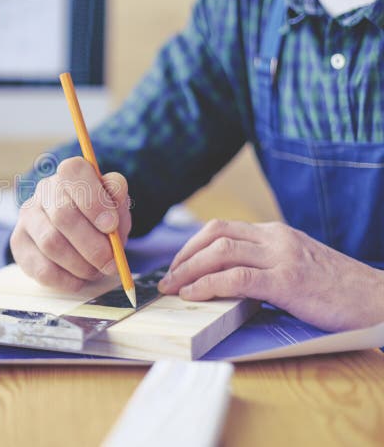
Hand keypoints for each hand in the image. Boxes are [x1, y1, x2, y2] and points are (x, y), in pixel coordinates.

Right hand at [10, 157, 131, 291]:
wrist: (77, 237)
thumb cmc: (99, 219)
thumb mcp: (116, 207)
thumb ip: (118, 198)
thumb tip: (117, 191)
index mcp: (69, 175)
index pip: (74, 174)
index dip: (94, 200)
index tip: (111, 226)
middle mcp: (44, 190)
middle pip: (62, 215)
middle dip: (92, 244)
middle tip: (111, 262)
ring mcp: (27, 216)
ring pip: (51, 243)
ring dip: (80, 264)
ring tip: (96, 271)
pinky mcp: (18, 243)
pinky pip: (41, 268)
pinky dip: (66, 279)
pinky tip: (79, 278)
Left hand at [158, 219, 383, 330]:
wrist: (377, 299)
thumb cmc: (336, 290)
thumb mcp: (296, 266)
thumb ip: (264, 264)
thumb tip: (224, 279)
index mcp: (275, 233)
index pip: (221, 228)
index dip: (192, 246)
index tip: (176, 265)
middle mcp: (275, 238)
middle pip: (214, 235)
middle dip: (184, 256)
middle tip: (166, 279)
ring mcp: (281, 257)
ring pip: (220, 252)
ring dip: (188, 270)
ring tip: (172, 288)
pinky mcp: (287, 281)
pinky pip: (236, 278)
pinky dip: (208, 285)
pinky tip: (193, 295)